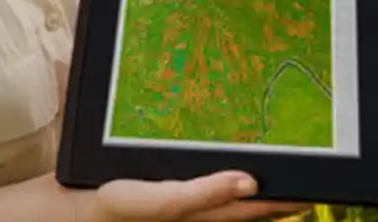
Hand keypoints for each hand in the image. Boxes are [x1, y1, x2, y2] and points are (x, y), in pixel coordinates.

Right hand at [80, 170, 310, 220]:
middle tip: (302, 174)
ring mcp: (174, 204)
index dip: (283, 199)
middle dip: (272, 191)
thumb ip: (203, 193)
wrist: (63, 212)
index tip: (314, 185)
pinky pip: (196, 187)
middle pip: (242, 204)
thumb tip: (250, 182)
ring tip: (271, 168)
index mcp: (198, 215)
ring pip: (220, 195)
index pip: (253, 208)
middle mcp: (191, 212)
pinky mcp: (157, 194)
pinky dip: (214, 177)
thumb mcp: (160, 203)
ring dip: (246, 181)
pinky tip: (215, 163)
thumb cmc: (110, 209)